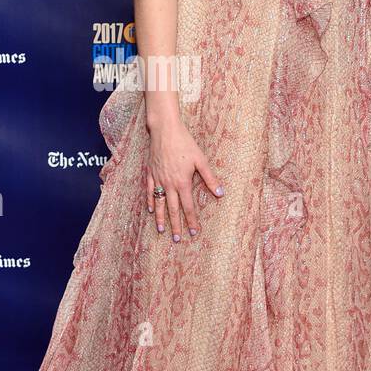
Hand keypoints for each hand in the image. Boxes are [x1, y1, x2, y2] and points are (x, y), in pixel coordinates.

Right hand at [146, 118, 223, 240]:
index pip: (188, 206)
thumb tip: (220, 193)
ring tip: (161, 230)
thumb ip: (210, 178)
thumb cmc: (185, 143)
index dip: (191, 221)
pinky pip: (149, 191)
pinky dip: (150, 201)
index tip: (193, 232)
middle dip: (176, 225)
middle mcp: (169, 184)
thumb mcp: (201, 160)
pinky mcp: (150, 173)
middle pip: (172, 209)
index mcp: (182, 182)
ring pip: (158, 203)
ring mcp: (158, 179)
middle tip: (177, 239)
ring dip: (160, 218)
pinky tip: (150, 209)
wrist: (164, 130)